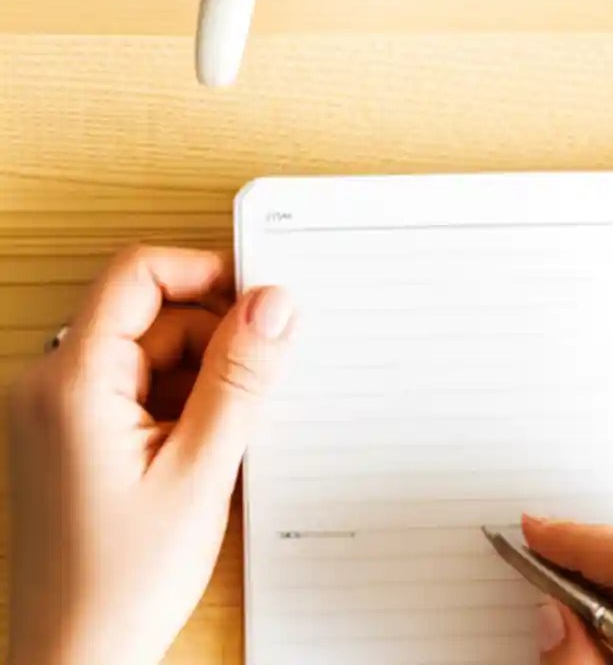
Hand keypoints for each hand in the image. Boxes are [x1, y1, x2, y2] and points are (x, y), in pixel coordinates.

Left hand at [6, 246, 294, 664]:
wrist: (79, 654)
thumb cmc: (122, 582)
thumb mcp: (201, 470)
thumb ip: (241, 379)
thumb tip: (273, 305)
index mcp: (72, 384)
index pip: (136, 274)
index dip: (205, 273)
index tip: (260, 298)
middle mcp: (51, 387)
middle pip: (150, 316)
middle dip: (212, 342)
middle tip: (254, 395)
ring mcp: (57, 412)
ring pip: (149, 354)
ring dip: (200, 380)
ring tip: (220, 444)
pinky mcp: (71, 435)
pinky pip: (137, 389)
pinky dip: (179, 406)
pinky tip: (200, 454)